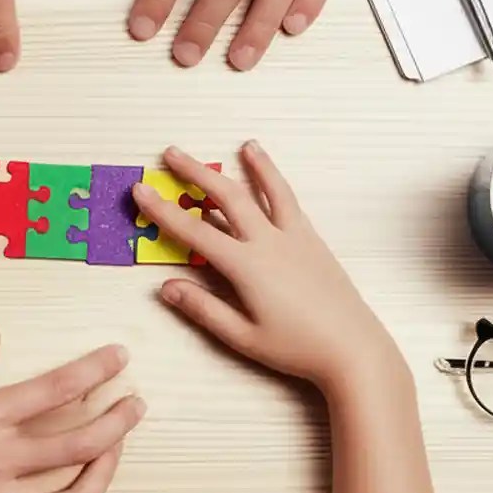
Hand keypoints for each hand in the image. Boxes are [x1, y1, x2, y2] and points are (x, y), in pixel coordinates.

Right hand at [132, 142, 402, 391]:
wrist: (352, 347)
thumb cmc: (295, 348)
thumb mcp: (243, 337)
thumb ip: (203, 309)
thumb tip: (166, 286)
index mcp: (247, 266)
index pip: (194, 232)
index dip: (163, 210)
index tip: (140, 190)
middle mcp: (269, 242)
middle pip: (227, 196)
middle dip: (196, 173)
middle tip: (171, 153)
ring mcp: (294, 236)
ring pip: (268, 190)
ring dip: (253, 165)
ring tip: (244, 144)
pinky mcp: (313, 240)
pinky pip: (290, 201)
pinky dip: (277, 183)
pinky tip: (272, 179)